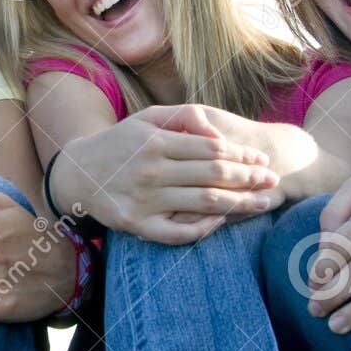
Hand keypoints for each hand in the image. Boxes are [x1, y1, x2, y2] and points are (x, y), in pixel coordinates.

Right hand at [56, 103, 279, 243]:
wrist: (78, 173)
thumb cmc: (120, 143)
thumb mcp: (147, 119)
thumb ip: (184, 117)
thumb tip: (218, 133)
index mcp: (156, 142)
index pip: (212, 148)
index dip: (243, 154)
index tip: (262, 159)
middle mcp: (152, 171)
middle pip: (215, 176)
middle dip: (250, 178)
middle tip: (273, 181)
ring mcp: (145, 200)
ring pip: (205, 204)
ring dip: (241, 204)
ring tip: (264, 203)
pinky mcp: (137, 225)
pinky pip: (179, 232)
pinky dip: (205, 228)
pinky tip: (223, 221)